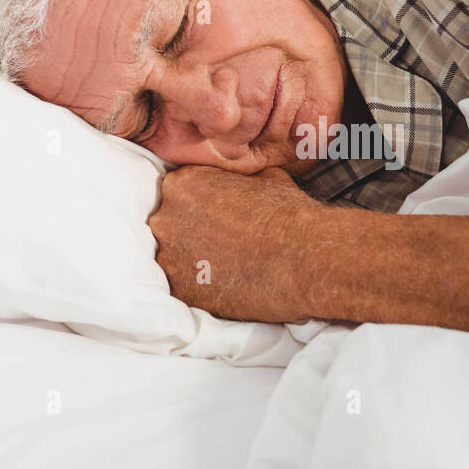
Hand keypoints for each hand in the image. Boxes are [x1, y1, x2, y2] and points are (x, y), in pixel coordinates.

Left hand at [149, 165, 323, 321]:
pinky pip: (184, 288)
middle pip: (170, 225)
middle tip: (220, 242)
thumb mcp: (261, 176)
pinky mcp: (181, 291)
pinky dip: (200, 288)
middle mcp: (166, 218)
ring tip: (225, 266)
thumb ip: (235, 177)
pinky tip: (226, 285)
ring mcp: (169, 257)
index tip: (213, 218)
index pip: (177, 193)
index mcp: (180, 184)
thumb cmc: (286, 213)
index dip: (197, 207)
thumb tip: (241, 177)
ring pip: (173, 258)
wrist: (302, 258)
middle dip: (190, 233)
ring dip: (192, 262)